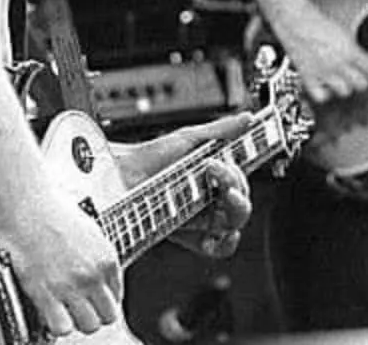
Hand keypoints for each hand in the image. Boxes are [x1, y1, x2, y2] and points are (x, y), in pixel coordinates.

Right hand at [0, 185, 123, 337]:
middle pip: (107, 317)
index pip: (117, 297)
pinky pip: (61, 328)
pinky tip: (50, 313)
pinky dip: (56, 325)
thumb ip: (98, 259)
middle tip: (78, 309)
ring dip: (76, 322)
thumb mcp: (91, 233)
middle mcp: (94, 275)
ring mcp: (71, 286)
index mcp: (108, 259)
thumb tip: (98, 280)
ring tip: (64, 311)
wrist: (29, 206)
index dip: (102, 301)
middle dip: (94, 315)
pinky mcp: (46, 294)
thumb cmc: (55, 214)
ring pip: (87, 326)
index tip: (90, 300)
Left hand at [112, 113, 254, 258]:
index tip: (245, 155)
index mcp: (212, 176)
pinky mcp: (188, 238)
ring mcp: (200, 219)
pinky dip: (222, 242)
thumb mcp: (188, 139)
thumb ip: (221, 131)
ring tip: (221, 192)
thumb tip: (249, 118)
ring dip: (235, 205)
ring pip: (235, 222)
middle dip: (237, 182)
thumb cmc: (148, 159)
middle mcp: (210, 199)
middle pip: (243, 199)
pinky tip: (213, 232)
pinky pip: (218, 249)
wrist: (118, 180)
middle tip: (217, 170)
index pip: (242, 178)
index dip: (246, 171)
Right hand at [277, 3, 367, 106]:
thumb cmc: (317, 22)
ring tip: (341, 80)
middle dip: (362, 80)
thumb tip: (365, 64)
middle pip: (362, 84)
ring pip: (345, 92)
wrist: (294, 21)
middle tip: (358, 76)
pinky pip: (322, 96)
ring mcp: (324, 72)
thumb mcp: (343, 33)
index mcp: (350, 49)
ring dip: (345, 87)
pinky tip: (325, 85)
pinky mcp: (309, 77)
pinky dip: (325, 94)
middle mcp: (339, 62)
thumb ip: (354, 50)